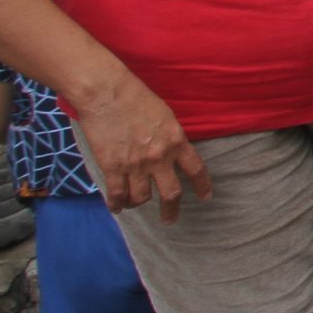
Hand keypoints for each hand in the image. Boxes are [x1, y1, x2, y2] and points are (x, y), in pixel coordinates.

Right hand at [74, 75, 211, 223]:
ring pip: (142, 198)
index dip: (202, 186)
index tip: (205, 198)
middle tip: (169, 219)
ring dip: (138, 204)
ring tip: (134, 204)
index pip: (196, 170)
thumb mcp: (166, 116)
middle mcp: (159, 157)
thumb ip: (172, 138)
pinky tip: (117, 208)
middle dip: (171, 210)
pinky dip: (117, 205)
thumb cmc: (136, 98)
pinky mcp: (112, 167)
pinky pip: (117, 194)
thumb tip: (174, 153)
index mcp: (176, 141)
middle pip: (171, 193)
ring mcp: (135, 164)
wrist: (107, 93)